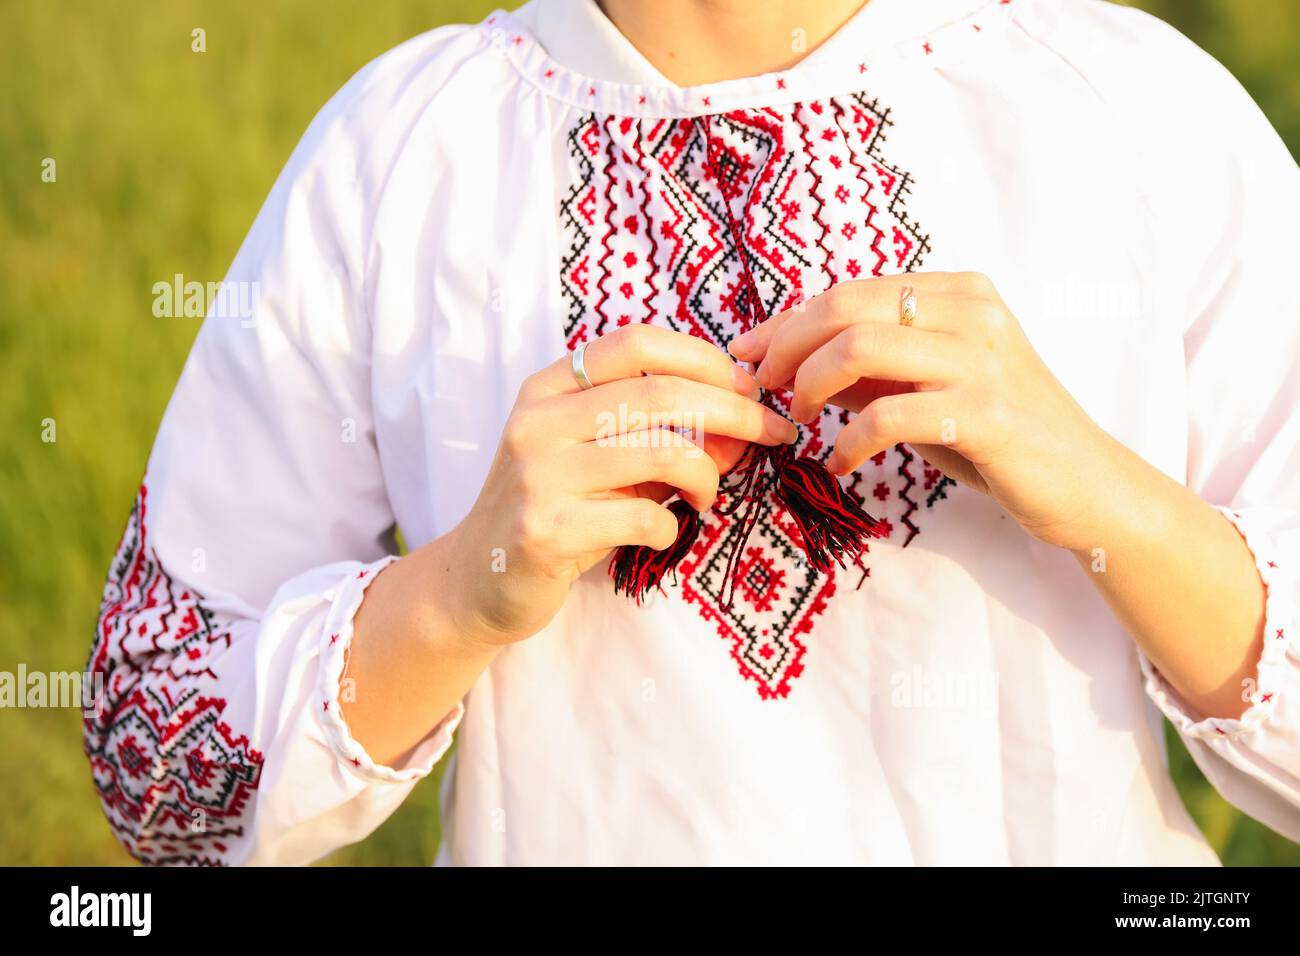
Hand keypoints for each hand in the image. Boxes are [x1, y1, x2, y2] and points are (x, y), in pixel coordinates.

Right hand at [447, 324, 797, 643]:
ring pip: (662, 452)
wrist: (480, 579)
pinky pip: (643, 517)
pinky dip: (673, 526)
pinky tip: (664, 532)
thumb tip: (745, 423)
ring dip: (707, 474)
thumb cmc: (557, 508)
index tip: (747, 387)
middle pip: (659, 394)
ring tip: (708, 494)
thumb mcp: (604, 459)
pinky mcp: (545, 530)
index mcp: (549, 387)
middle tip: (772, 434)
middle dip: (734, 412)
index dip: (704, 358)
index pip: (636, 344)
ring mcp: (537, 475)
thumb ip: (664, 434)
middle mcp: (538, 421)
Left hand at [729, 272, 1116, 549]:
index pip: (850, 291)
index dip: (787, 322)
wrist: (1083, 485)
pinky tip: (841, 462)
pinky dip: (848, 441)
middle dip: (787, 346)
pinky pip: (888, 415)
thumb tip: (788, 361)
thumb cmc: (996, 435)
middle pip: (845, 306)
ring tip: (800, 419)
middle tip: (765, 387)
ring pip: (859, 348)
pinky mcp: (985, 413)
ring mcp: (982, 360)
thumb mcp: (926, 389)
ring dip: (810, 386)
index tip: (749, 354)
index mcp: (958, 293)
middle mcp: (972, 313)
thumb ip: (868, 369)